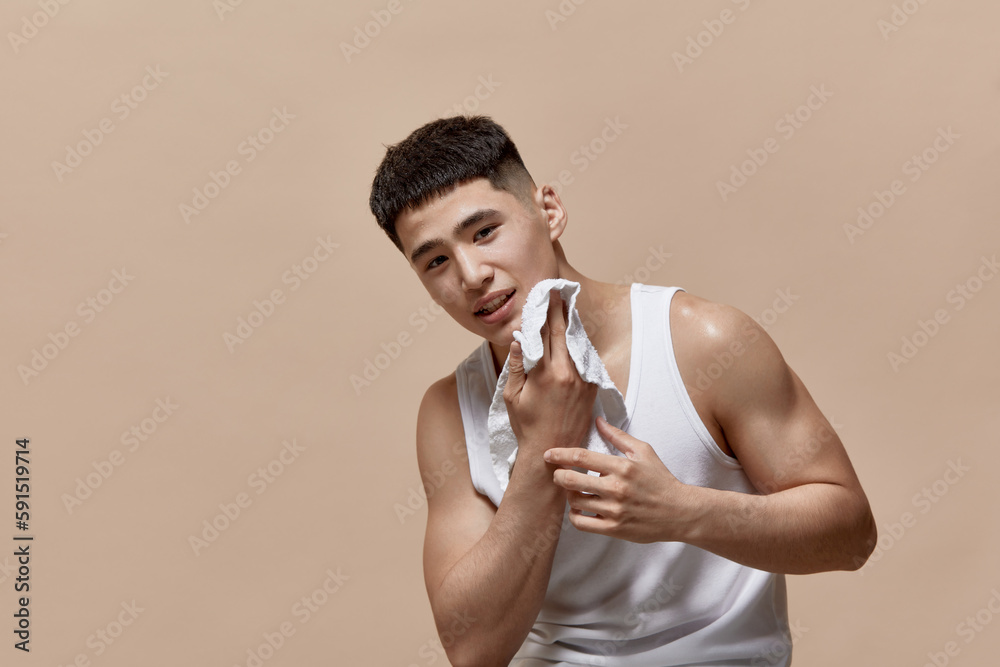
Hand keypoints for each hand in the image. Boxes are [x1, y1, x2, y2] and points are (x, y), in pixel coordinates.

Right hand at [503, 290, 597, 460]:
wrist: (552, 450)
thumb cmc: (526, 425)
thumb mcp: (512, 396)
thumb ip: (516, 365)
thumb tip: (518, 339)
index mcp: (545, 372)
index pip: (544, 333)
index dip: (544, 312)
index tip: (544, 295)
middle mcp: (567, 372)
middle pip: (563, 332)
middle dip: (560, 310)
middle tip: (559, 292)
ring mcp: (582, 380)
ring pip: (577, 343)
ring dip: (572, 325)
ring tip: (568, 307)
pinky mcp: (591, 388)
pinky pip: (585, 359)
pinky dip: (579, 345)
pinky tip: (575, 335)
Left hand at [543, 416, 694, 543]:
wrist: (680, 512)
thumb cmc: (661, 479)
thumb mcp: (644, 451)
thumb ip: (618, 436)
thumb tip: (597, 421)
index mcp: (622, 467)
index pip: (581, 457)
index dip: (560, 454)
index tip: (549, 454)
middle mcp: (616, 488)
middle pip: (571, 480)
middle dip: (558, 475)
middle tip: (558, 474)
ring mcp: (614, 510)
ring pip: (575, 501)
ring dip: (569, 495)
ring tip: (574, 490)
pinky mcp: (614, 528)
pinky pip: (582, 523)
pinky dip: (575, 515)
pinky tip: (580, 508)